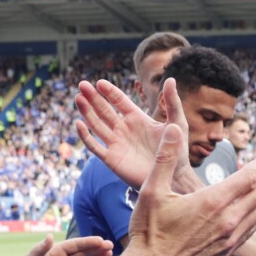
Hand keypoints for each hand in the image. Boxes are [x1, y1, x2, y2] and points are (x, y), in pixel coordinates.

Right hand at [74, 79, 188, 188]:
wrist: (173, 177)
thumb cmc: (177, 150)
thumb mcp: (177, 123)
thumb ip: (172, 102)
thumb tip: (171, 79)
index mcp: (136, 118)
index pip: (119, 101)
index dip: (109, 91)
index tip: (99, 82)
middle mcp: (124, 129)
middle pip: (104, 110)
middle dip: (93, 98)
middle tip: (82, 85)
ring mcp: (116, 143)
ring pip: (97, 125)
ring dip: (87, 112)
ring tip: (78, 98)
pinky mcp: (112, 159)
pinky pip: (95, 146)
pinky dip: (86, 136)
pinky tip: (79, 124)